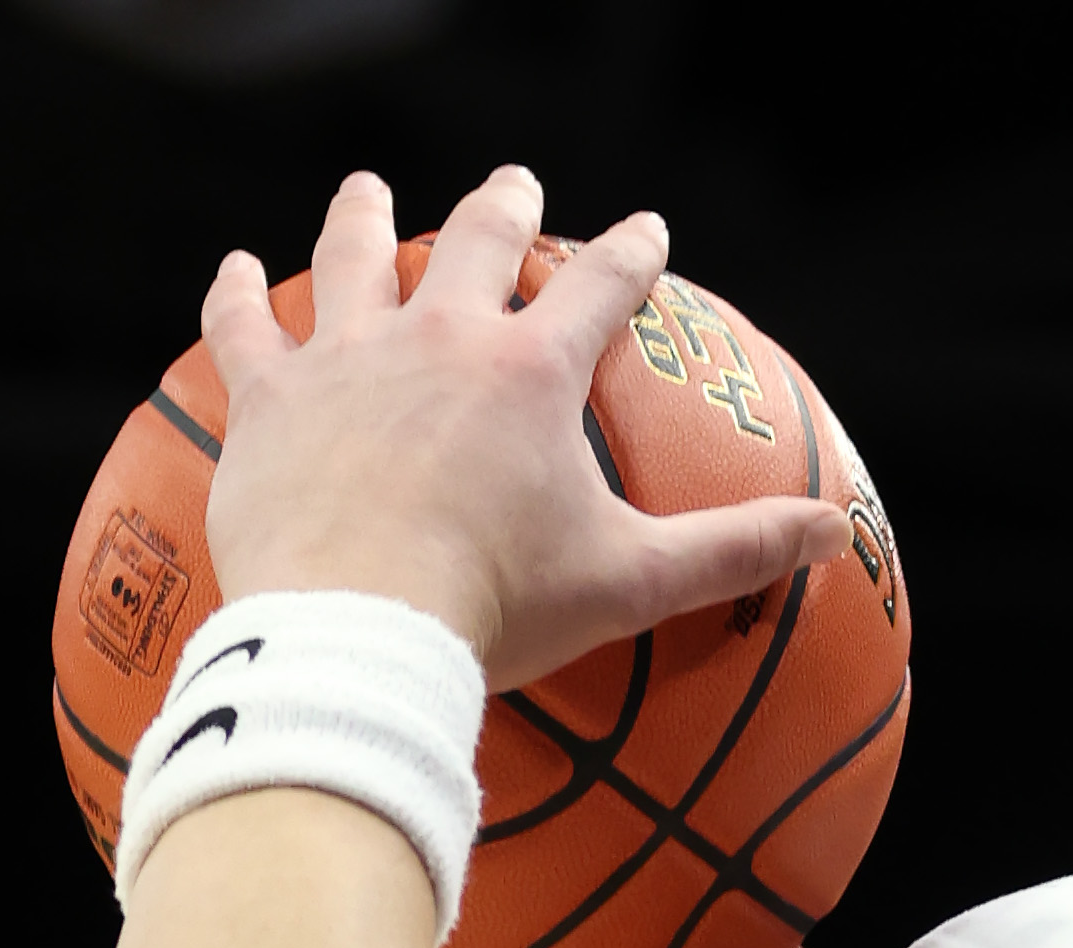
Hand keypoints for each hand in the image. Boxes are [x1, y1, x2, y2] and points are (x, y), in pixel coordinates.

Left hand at [200, 165, 849, 690]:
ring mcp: (348, 359)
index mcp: (532, 373)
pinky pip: (245, 327)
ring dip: (367, 216)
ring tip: (371, 192)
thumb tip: (834, 535)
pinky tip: (238, 269)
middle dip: (505, 210)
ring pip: (356, 255)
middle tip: (515, 190)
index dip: (631, 257)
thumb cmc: (499, 613)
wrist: (363, 632)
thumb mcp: (631, 585)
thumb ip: (732, 551)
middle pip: (479, 242)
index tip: (646, 234)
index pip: (600, 289)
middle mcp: (440, 337)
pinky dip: (239, 293)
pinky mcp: (270, 400)